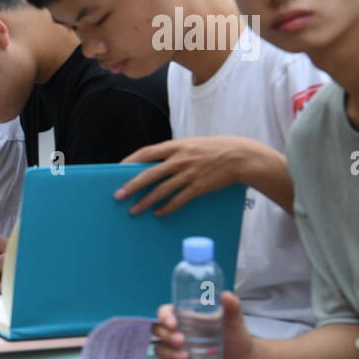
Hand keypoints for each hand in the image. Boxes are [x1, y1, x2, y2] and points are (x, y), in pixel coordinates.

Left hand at [117, 137, 261, 215]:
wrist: (241, 156)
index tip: (116, 169)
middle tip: (118, 196)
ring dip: (146, 202)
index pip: (147, 152)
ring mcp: (190, 174)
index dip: (130, 160)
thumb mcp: (192, 144)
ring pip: (162, 190)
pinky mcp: (199, 187)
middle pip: (150, 174)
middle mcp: (181, 159)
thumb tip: (153, 164)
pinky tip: (158, 213)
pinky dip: (167, 208)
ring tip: (133, 211)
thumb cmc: (214, 149)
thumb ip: (174, 153)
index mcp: (177, 146)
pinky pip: (179, 200)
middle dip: (132, 186)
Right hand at [152, 290, 254, 358]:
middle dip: (166, 335)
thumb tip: (226, 294)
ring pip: (159, 349)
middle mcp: (177, 332)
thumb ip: (231, 307)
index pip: (166, 312)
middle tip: (181, 341)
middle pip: (158, 330)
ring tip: (185, 358)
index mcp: (186, 318)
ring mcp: (176, 350)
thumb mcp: (234, 321)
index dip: (164, 316)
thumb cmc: (235, 337)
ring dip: (167, 353)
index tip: (173, 324)